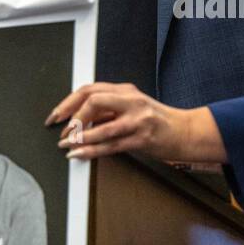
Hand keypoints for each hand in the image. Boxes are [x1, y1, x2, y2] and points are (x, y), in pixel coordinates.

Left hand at [46, 82, 226, 163]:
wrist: (186, 133)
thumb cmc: (158, 122)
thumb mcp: (133, 108)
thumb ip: (109, 111)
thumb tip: (79, 120)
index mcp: (126, 90)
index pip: (91, 90)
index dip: (69, 102)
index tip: (57, 115)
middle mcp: (131, 100)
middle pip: (93, 100)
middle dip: (72, 116)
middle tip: (62, 130)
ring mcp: (138, 119)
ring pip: (101, 126)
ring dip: (80, 137)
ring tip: (67, 145)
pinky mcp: (143, 138)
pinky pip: (111, 145)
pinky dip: (91, 151)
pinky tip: (79, 154)